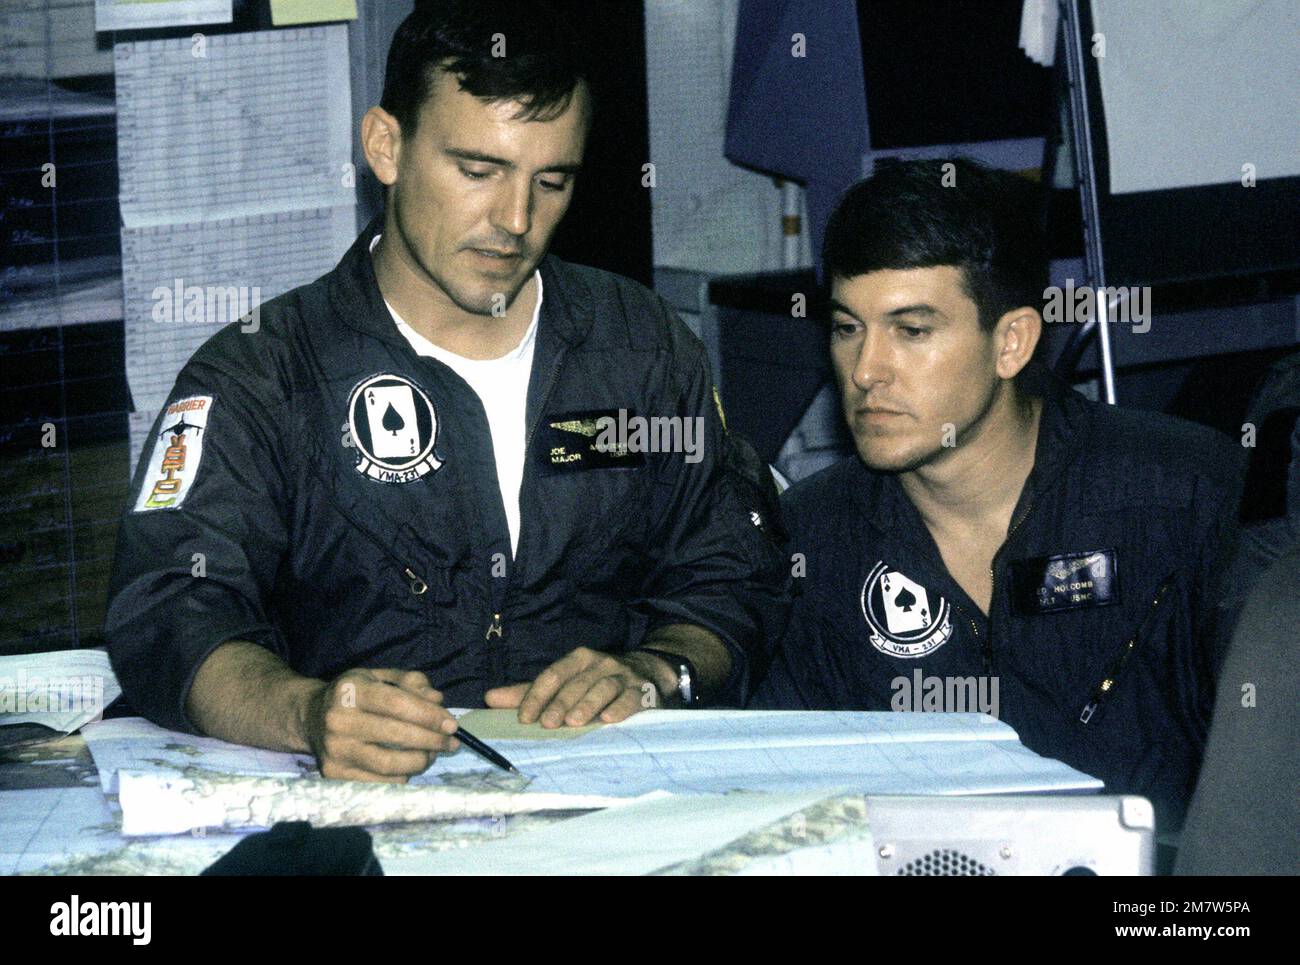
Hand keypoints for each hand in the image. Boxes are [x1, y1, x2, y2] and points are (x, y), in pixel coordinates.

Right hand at [302, 668, 459, 781]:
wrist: (309, 718)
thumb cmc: (354, 695)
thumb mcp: (378, 676)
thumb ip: (410, 682)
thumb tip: (438, 701)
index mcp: (351, 690)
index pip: (397, 704)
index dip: (428, 716)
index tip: (452, 725)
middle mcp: (338, 720)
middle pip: (396, 736)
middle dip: (432, 741)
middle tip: (452, 743)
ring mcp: (335, 750)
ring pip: (390, 765)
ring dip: (420, 761)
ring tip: (432, 754)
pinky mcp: (334, 774)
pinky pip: (380, 782)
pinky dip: (402, 775)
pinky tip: (409, 765)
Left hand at [483, 647, 674, 727]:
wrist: (649, 672)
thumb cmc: (598, 681)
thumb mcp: (565, 682)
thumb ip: (530, 692)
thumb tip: (490, 698)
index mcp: (578, 659)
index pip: (553, 674)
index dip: (537, 695)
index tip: (524, 718)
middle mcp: (600, 664)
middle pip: (576, 683)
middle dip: (560, 703)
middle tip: (547, 724)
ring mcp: (622, 676)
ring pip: (603, 688)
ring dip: (587, 704)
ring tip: (574, 722)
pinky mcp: (642, 691)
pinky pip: (630, 698)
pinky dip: (620, 708)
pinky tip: (608, 719)